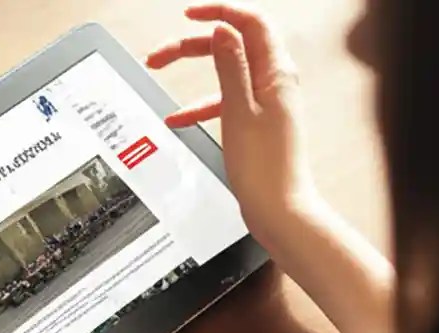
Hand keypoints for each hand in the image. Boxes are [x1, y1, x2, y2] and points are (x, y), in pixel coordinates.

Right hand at [147, 2, 318, 235]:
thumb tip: (223, 30)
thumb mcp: (239, 109)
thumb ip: (230, 66)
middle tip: (162, 52)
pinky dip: (200, 104)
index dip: (220, 12)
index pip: (250, 23)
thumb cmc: (265, 167)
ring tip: (160, 72)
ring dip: (193, 71)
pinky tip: (179, 117)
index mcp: (277, 72)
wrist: (279, 208)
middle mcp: (275, 81)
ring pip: (225, 72)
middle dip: (194, 43)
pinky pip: (225, 101)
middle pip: (233, 45)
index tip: (190, 15)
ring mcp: (266, 101)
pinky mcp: (257, 120)